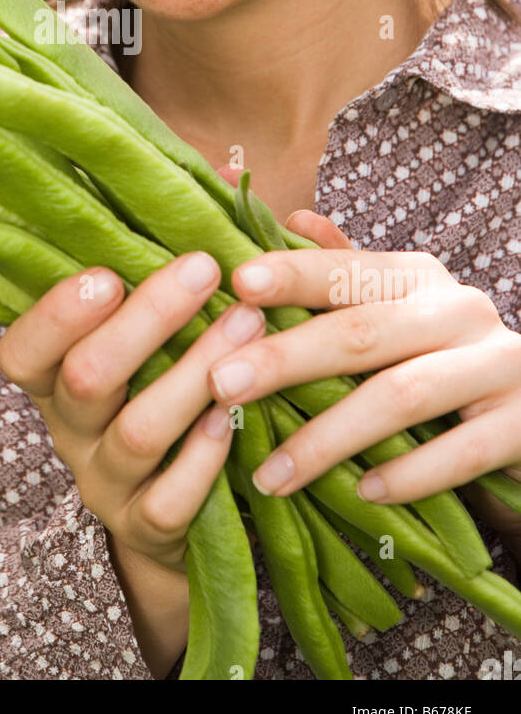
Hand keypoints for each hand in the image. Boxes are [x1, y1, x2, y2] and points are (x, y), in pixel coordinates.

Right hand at [0, 252, 264, 572]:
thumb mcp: (155, 334)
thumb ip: (178, 263)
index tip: (108, 273)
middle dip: (147, 320)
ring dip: (193, 373)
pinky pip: (169, 499)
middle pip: (86, 377)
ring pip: (136, 431)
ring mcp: (105, 483)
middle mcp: (69, 430)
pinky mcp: (148, 527)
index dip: (56, 314)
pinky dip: (203, 456)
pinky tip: (233, 416)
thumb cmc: (164, 388)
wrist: (171, 512)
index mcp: (53, 378)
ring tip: (247, 326)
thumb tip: (233, 176)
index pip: (20, 350)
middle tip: (204, 270)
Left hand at [207, 176, 520, 544]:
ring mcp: (497, 365)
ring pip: (402, 395)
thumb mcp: (395, 310)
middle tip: (220, 384)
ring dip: (328, 437)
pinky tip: (361, 494)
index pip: (347, 270)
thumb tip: (292, 219)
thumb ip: (344, 271)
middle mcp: (459, 310)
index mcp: (417, 277)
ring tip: (270, 474)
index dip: (294, 273)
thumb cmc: (438, 360)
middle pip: (362, 331)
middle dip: (286, 358)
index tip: (239, 284)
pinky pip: (460, 452)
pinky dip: (407, 475)